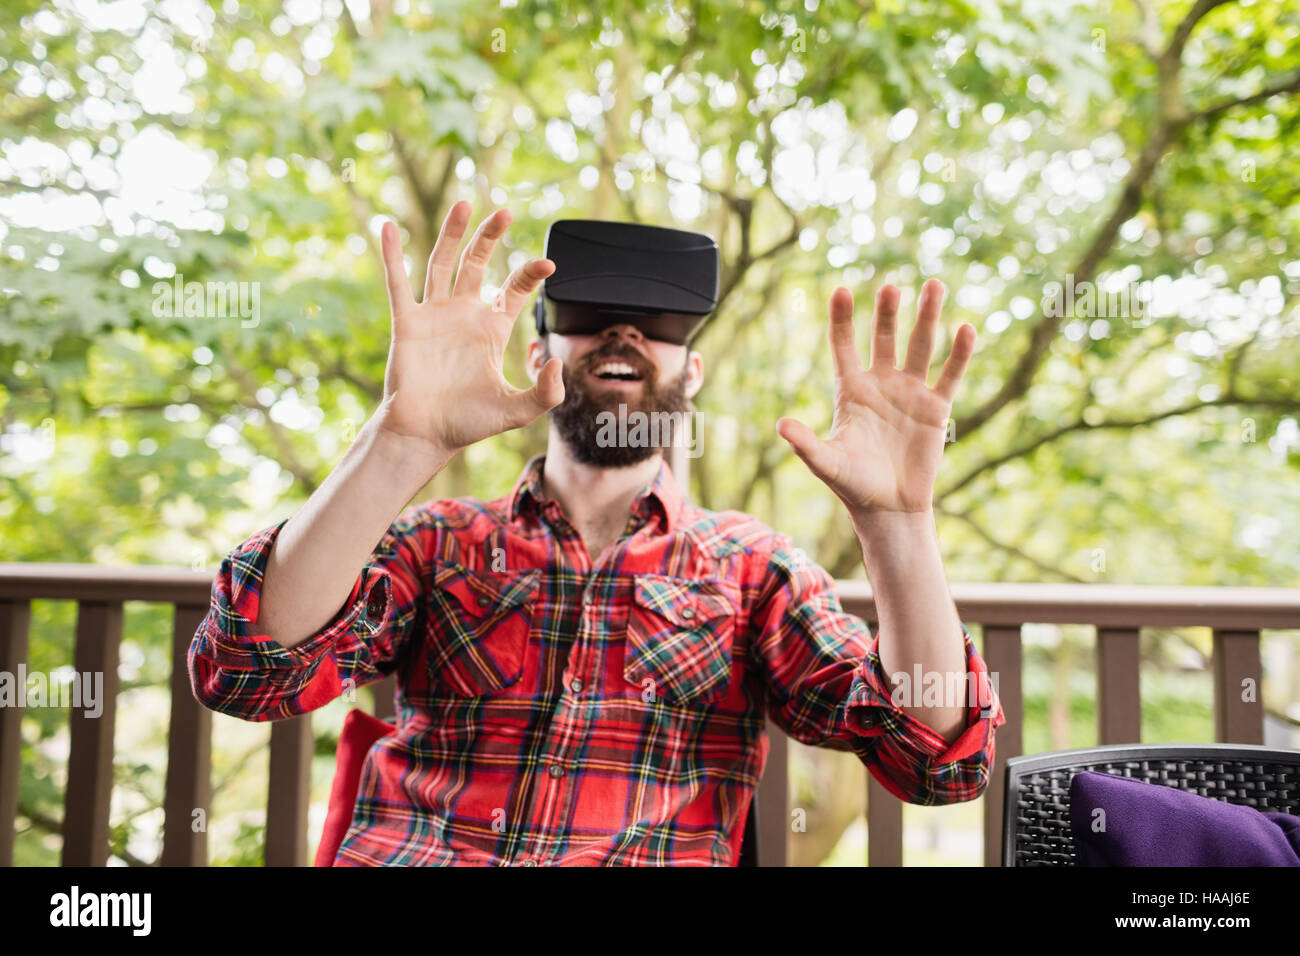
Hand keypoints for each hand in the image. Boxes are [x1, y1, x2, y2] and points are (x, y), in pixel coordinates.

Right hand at [373, 202, 563, 458]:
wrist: (426, 435)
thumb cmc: (468, 424)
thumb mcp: (517, 410)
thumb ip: (545, 392)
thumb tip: (557, 361)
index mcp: (491, 331)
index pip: (512, 290)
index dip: (529, 274)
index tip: (548, 264)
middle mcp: (463, 316)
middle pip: (477, 265)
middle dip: (489, 238)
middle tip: (504, 212)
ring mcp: (434, 316)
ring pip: (441, 264)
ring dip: (451, 234)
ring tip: (463, 204)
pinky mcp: (407, 323)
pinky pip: (398, 284)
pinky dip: (393, 256)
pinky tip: (389, 228)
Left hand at [776, 279, 974, 517]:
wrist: (889, 508)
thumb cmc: (853, 485)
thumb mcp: (826, 463)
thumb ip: (805, 444)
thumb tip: (781, 425)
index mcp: (851, 391)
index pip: (843, 346)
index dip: (842, 319)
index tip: (841, 291)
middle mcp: (881, 384)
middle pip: (884, 338)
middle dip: (887, 313)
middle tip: (890, 288)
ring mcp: (910, 393)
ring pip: (920, 347)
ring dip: (927, 317)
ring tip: (933, 285)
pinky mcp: (936, 408)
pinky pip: (949, 375)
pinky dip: (958, 353)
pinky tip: (965, 328)